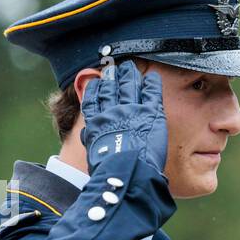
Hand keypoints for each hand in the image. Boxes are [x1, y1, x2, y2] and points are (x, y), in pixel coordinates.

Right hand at [80, 60, 167, 174]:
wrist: (128, 171)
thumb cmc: (110, 170)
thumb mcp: (93, 154)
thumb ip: (91, 140)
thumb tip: (86, 134)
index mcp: (97, 122)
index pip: (93, 98)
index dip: (95, 87)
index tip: (96, 81)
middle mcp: (113, 111)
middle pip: (111, 88)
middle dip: (112, 77)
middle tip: (114, 69)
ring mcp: (132, 109)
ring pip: (129, 86)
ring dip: (130, 75)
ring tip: (130, 68)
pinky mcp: (151, 112)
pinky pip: (151, 92)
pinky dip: (152, 83)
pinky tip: (152, 77)